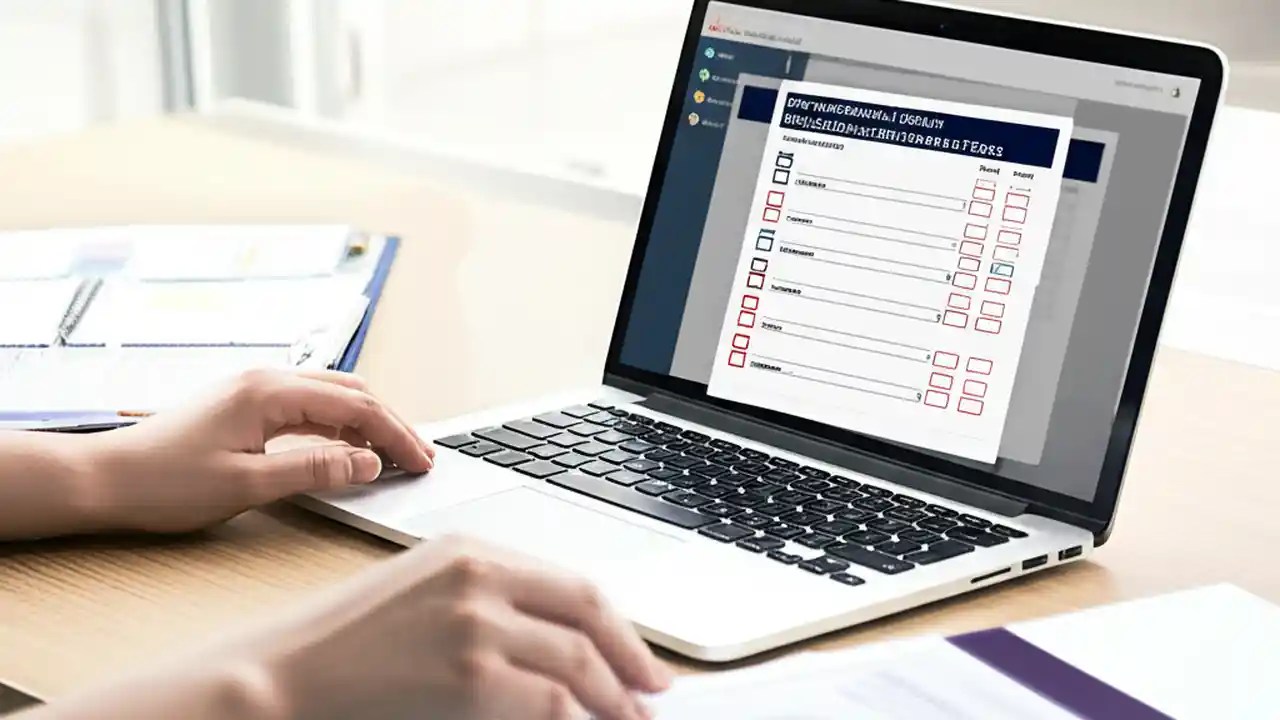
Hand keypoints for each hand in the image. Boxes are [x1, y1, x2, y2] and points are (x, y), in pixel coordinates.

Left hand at [82, 368, 433, 532]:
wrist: (104, 479)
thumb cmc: (165, 483)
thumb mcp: (248, 484)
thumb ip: (315, 470)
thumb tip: (370, 462)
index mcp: (269, 392)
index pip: (356, 406)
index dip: (396, 434)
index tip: (421, 461)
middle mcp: (265, 380)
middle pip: (350, 392)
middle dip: (390, 423)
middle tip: (419, 458)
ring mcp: (254, 390)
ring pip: (332, 396)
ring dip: (367, 423)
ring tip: (393, 454)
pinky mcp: (245, 406)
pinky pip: (308, 407)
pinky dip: (340, 425)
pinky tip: (349, 448)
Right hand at [256, 536, 671, 719]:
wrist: (282, 672)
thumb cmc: (344, 643)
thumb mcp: (423, 595)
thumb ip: (492, 604)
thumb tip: (561, 644)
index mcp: (472, 550)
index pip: (573, 585)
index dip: (619, 626)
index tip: (640, 657)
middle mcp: (481, 576)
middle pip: (588, 615)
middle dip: (632, 660)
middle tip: (653, 693)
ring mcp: (476, 623)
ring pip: (578, 663)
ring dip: (612, 700)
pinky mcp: (468, 673)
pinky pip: (550, 702)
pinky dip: (576, 719)